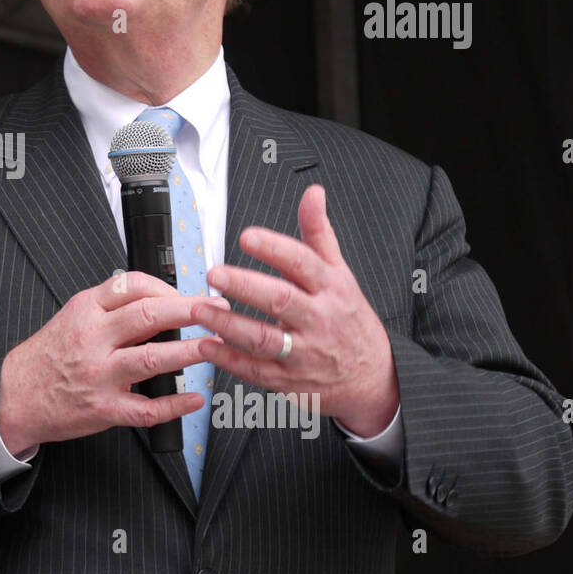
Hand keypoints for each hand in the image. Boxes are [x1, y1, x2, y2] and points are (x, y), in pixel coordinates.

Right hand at [0, 271, 229, 452]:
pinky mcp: (103, 409)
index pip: (132, 285)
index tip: (188, 293)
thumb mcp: (72, 316)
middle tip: (217, 310)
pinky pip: (146, 409)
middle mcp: (93, 339)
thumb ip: (109, 307)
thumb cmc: (48, 356)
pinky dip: (175, 405)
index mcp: (85, 310)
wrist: (15, 397)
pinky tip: (194, 398)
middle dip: (190, 311)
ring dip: (190, 352)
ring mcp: (99, 375)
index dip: (168, 286)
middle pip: (148, 315)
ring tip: (215, 347)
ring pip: (152, 359)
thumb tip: (158, 300)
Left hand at [192, 184, 398, 435]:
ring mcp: (303, 353)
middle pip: (281, 301)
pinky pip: (255, 371)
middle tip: (214, 273)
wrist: (372, 377)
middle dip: (245, 286)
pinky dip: (229, 360)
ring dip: (229, 326)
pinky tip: (206, 345)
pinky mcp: (288, 380)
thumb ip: (319, 233)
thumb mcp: (340, 273)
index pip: (303, 264)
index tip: (246, 236)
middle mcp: (318, 320)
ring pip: (264, 339)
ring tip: (200, 309)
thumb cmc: (348, 317)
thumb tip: (313, 193)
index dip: (275, 249)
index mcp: (331, 289)